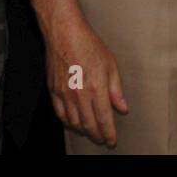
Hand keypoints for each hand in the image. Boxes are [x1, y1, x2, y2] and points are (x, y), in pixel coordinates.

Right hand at [44, 14, 128, 146]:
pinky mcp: (53, 92)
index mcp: (96, 88)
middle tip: (103, 140)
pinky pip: (61, 114)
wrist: (65, 35)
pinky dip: (68, 123)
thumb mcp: (111, 64)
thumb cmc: (90, 46)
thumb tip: (122, 108)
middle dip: (97, 135)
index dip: (108, 133)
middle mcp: (80, 95)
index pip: (104, 119)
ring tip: (91, 132)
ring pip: (74, 122)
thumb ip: (116, 89)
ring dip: (83, 131)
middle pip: (89, 124)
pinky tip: (74, 123)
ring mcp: (65, 95)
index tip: (112, 141)